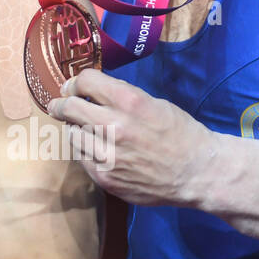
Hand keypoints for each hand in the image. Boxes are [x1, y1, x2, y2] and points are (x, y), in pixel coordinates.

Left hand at [46, 68, 219, 207]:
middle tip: (60, 105)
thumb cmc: (179, 133)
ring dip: (76, 129)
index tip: (72, 87)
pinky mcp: (105, 177)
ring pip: (72, 134)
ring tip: (87, 130)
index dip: (76, 82)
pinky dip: (87, 151)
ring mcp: (108, 155)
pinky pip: (82, 158)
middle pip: (69, 107)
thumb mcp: (153, 103)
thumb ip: (120, 97)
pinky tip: (99, 150)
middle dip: (61, 104)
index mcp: (129, 102)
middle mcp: (114, 126)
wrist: (198, 173)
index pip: (84, 81)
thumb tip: (89, 92)